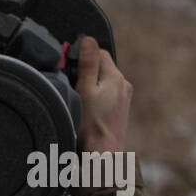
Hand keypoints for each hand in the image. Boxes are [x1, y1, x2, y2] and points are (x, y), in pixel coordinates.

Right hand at [76, 36, 132, 153]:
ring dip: (92, 85)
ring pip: (104, 81)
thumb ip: (88, 63)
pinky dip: (97, 97)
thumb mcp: (84, 89)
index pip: (100, 52)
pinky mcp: (121, 110)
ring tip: (81, 100)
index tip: (71, 67)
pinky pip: (107, 94)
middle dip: (88, 71)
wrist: (103, 154)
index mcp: (116, 77)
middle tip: (74, 86)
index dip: (83, 57)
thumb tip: (89, 40)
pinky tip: (89, 110)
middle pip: (103, 66)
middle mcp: (124, 85)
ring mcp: (125, 98)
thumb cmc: (91, 125)